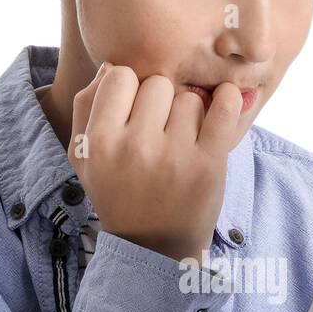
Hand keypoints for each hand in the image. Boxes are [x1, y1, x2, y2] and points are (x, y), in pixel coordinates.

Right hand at [67, 62, 243, 262]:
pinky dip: (229, 101)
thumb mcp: (84, 157)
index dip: (130, 90)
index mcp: (99, 141)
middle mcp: (135, 147)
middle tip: (161, 131)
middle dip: (161, 102)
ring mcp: (174, 156)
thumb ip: (86, 107)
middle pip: (157, 83)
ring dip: (190, 114)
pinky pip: (225, 108)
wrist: (153, 246)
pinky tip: (225, 104)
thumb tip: (111, 65)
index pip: (119, 75)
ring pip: (190, 98)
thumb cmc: (117, 193)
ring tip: (182, 141)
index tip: (136, 111)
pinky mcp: (208, 165)